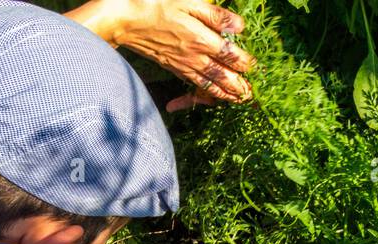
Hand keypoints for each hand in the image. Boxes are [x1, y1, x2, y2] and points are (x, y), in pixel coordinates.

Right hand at [69, 0, 254, 111]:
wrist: (122, 18)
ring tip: (239, 99)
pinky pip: (194, 84)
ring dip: (226, 93)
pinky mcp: (172, 67)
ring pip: (210, 84)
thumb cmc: (154, 2)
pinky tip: (213, 94)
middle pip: (223, 76)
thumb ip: (215, 15)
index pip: (230, 55)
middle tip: (252, 92)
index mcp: (201, 38)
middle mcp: (194, 56)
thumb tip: (240, 26)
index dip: (245, 62)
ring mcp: (183, 64)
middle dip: (239, 85)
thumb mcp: (187, 1)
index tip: (255, 66)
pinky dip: (207, 92)